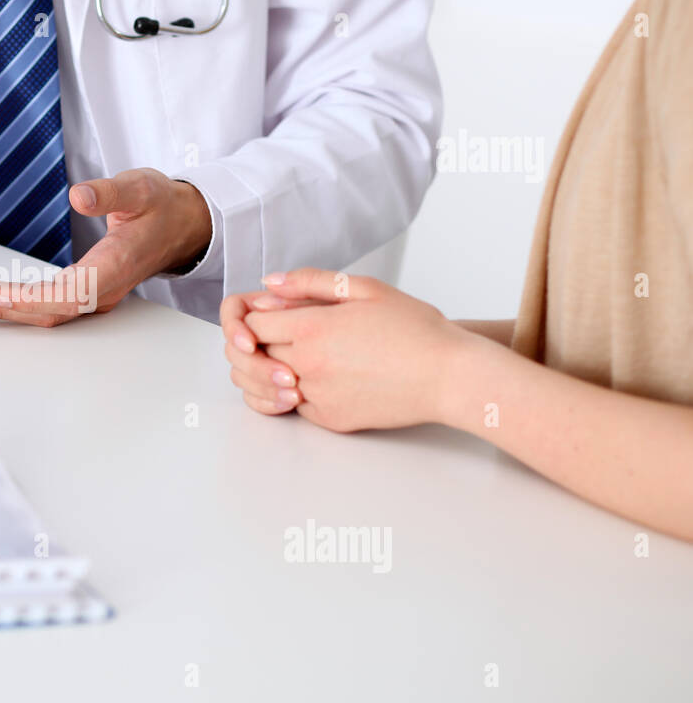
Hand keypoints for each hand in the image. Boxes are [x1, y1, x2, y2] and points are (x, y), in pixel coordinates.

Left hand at [0, 168, 211, 326]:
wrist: (182, 225)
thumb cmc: (160, 206)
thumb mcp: (140, 188)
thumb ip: (110, 193)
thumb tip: (80, 196)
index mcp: (114, 267)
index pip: (67, 294)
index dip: (29, 298)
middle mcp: (103, 290)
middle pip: (47, 311)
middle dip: (1, 306)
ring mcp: (94, 296)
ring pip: (43, 312)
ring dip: (1, 305)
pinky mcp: (85, 293)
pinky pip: (46, 304)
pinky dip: (14, 300)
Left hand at [231, 268, 474, 431]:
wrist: (450, 376)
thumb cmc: (416, 329)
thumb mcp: (365, 289)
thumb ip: (311, 282)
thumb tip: (270, 283)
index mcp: (312, 329)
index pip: (253, 323)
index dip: (258, 315)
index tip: (275, 313)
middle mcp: (307, 365)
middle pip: (257, 354)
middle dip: (263, 342)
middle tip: (287, 333)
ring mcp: (317, 396)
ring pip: (271, 382)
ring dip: (277, 368)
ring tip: (309, 355)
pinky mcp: (330, 419)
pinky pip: (298, 405)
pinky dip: (302, 392)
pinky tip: (329, 376)